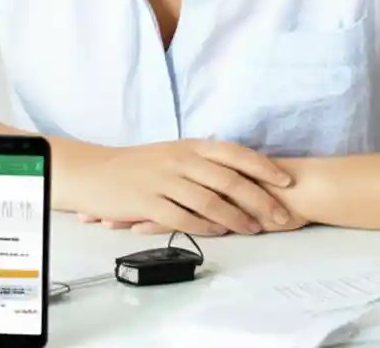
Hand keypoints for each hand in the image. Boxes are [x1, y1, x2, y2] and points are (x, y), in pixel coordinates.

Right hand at [67, 139, 298, 235]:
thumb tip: (237, 170)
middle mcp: (179, 160)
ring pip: (210, 201)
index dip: (263, 167)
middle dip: (260, 199)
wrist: (93, 172)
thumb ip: (200, 159)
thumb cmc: (134, 165)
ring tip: (255, 229)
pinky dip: (206, 226)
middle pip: (229, 180)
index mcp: (188, 146)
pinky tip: (219, 233)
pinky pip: (184, 217)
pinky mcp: (148, 202)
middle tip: (280, 215)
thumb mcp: (170, 153)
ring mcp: (163, 181)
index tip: (286, 181)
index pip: (234, 153)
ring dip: (237, 218)